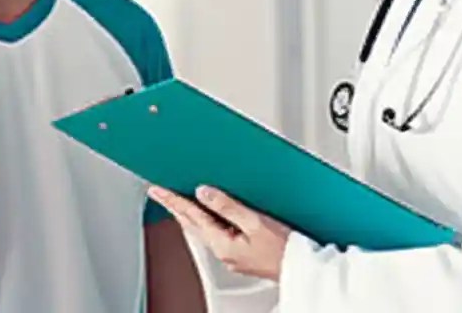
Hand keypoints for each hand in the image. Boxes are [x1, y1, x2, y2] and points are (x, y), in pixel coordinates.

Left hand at [148, 185, 290, 281]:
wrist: (303, 271)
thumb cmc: (285, 249)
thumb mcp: (255, 222)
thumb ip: (227, 206)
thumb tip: (203, 192)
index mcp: (222, 244)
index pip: (191, 216)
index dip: (173, 201)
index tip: (158, 191)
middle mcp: (223, 252)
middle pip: (192, 224)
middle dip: (175, 207)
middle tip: (160, 193)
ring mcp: (231, 255)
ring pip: (202, 230)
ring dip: (188, 214)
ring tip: (177, 201)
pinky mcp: (241, 253)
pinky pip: (216, 233)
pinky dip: (206, 221)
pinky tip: (207, 215)